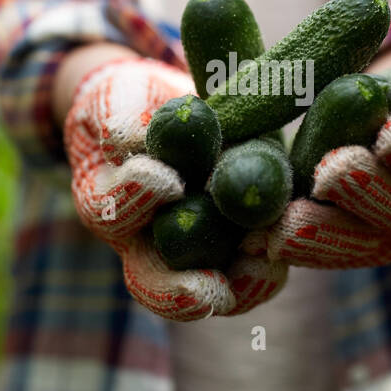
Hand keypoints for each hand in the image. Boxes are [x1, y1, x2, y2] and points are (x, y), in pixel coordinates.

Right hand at [64, 56, 291, 321]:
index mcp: (107, 202)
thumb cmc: (135, 102)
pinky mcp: (234, 248)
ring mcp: (190, 252)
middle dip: (176, 291)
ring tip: (262, 270)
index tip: (167, 180)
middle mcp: (143, 241)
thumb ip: (122, 117)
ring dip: (234, 286)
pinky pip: (247, 277)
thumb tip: (136, 141)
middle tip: (204, 291)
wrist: (172, 113)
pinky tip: (283, 256)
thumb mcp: (121, 98)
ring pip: (203, 291)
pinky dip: (265, 273)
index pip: (110, 211)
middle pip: (151, 281)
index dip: (135, 199)